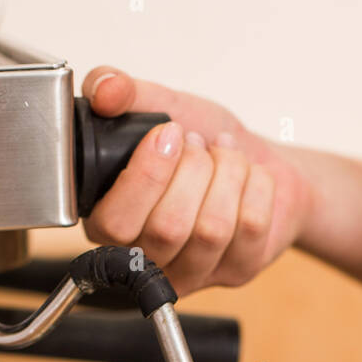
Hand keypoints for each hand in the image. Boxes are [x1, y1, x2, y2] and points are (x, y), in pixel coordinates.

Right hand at [80, 67, 312, 294]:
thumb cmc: (202, 140)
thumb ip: (123, 91)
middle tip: (198, 145)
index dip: (146, 175)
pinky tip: (248, 175)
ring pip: (212, 229)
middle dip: (194, 169)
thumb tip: (105, 90)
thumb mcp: (160, 105)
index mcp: (109, 222)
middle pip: (168, 227)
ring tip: (223, 155)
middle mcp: (146, 257)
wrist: (257, 158)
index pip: (115, 223)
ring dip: (227, 173)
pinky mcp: (237, 272)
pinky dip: (256, 184)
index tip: (168, 133)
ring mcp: (192, 271)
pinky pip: (250, 227)